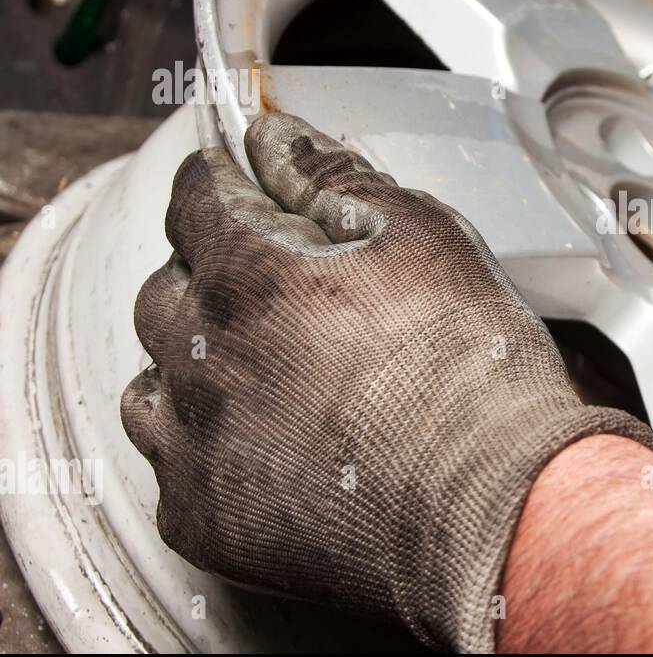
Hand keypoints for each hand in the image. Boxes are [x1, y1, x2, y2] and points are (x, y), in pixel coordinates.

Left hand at [121, 113, 652, 651]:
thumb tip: (279, 142)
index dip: (220, 181)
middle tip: (277, 284)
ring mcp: (196, 439)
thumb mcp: (423, 237)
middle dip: (211, 272)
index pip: (195, 198)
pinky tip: (266, 439)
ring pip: (156, 376)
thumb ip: (335, 180)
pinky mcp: (204, 514)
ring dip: (198, 358)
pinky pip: (171, 461)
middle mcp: (205, 351)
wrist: (491, 500)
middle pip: (169, 287)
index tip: (236, 179)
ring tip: (269, 368)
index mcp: (252, 271)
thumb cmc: (472, 371)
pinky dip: (203, 442)